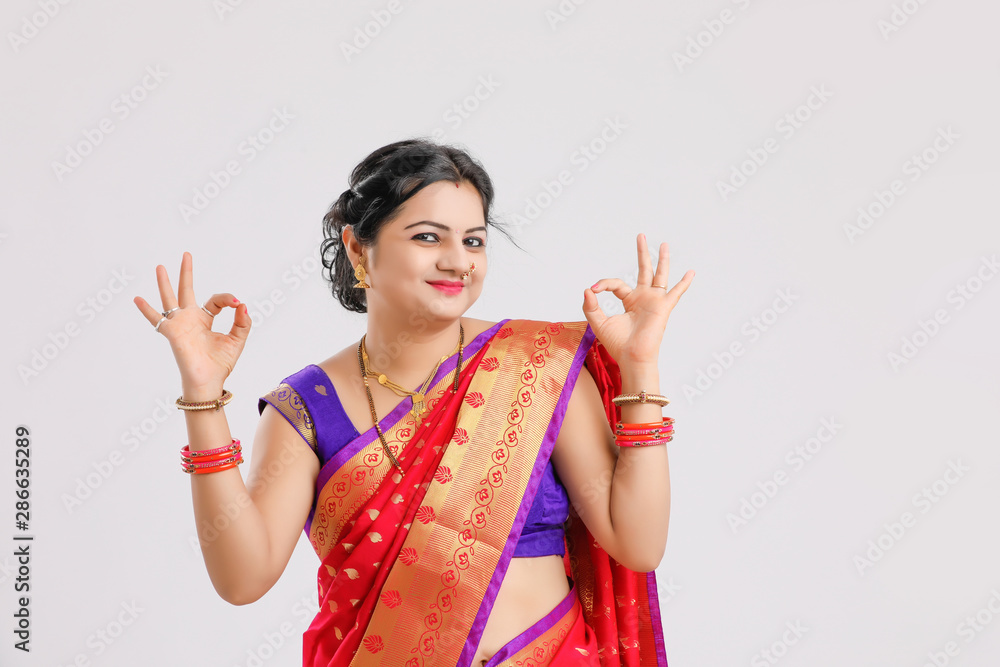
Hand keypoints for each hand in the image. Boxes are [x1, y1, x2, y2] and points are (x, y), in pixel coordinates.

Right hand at [133, 252, 250, 394]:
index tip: (237, 304)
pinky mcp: (173, 332)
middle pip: (187, 290)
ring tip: (160, 267)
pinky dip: (146, 310)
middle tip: (187, 254)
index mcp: (205, 320)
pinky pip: (156, 320)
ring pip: (170, 299)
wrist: (209, 381)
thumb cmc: (220, 364)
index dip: (228, 299)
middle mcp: (191, 319)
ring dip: (165, 283)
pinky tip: (137, 298)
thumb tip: (243, 305)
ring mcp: (180, 324)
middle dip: (186, 273)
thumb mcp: (237, 340)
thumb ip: (242, 322)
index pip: (215, 300)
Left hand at [582, 233, 693, 366]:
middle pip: (643, 270)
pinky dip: (684, 283)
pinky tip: (691, 272)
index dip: (604, 284)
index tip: (594, 290)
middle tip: (640, 235)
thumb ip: (591, 306)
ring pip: (659, 275)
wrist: (631, 357)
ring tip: (664, 244)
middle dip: (642, 253)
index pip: (617, 284)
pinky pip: (676, 293)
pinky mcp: (663, 307)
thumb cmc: (618, 344)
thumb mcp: (598, 322)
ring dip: (662, 259)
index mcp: (629, 301)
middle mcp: (643, 299)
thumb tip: (588, 289)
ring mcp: (654, 302)